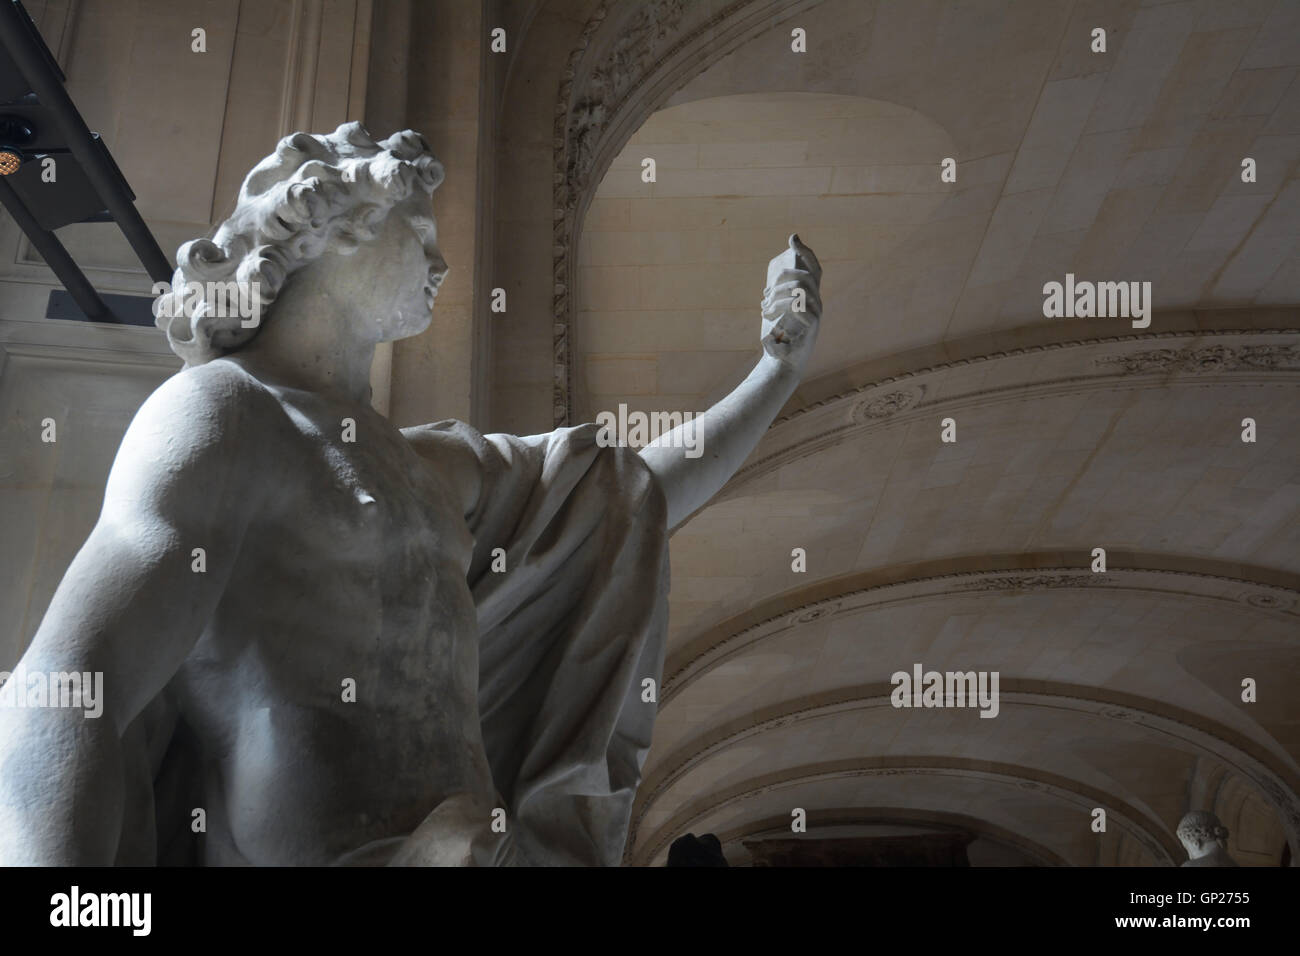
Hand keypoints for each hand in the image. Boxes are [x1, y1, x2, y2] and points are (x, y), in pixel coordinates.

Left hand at [760, 234, 820, 371]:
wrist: (781, 364)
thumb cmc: (778, 340)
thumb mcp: (777, 314)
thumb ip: (779, 299)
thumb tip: (772, 284)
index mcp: (810, 298)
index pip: (814, 270)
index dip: (805, 252)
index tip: (793, 238)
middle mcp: (817, 304)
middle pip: (806, 276)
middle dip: (784, 277)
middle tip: (766, 292)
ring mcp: (816, 314)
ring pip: (801, 288)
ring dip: (778, 293)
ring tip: (764, 306)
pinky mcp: (812, 325)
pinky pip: (798, 304)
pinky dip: (780, 305)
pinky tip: (768, 314)